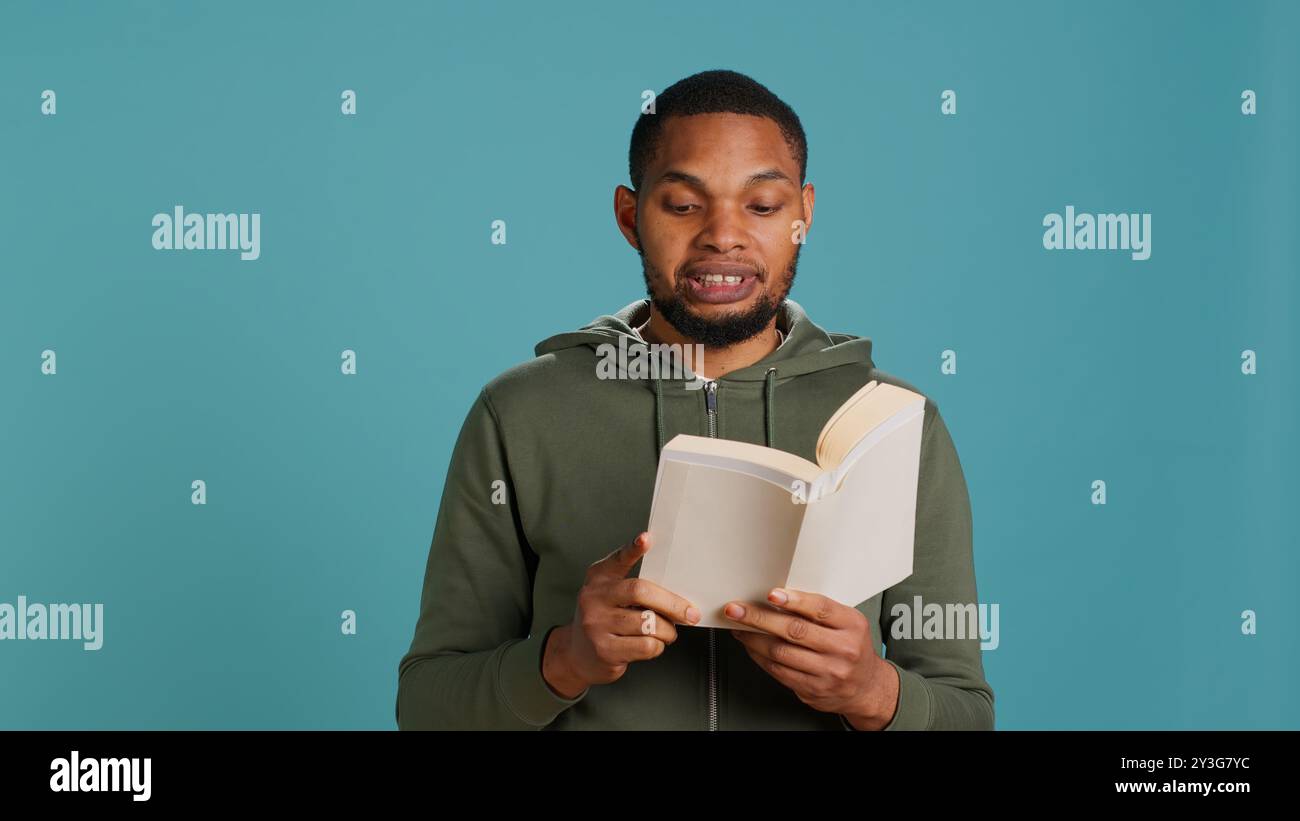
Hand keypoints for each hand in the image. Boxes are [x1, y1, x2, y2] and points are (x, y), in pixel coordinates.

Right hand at [543, 532, 701, 697]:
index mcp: (599, 577)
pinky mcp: (605, 650)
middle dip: (673, 604)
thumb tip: (674, 588)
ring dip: (667, 631)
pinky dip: (658, 646)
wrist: (577, 654)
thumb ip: (633, 586)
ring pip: (649, 623)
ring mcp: (597, 624)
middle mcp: (594, 597)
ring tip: (666, 632)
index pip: (618, 559)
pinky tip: (652, 644)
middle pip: (641, 592)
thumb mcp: (610, 595)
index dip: (633, 549)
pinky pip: (646, 646)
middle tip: (690, 613)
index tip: (646, 539)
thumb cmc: (604, 619)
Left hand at [724, 587, 898, 729]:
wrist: (866, 687)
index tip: (772, 594)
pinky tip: (751, 646)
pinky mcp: (813, 690)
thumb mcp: (847, 623)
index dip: (794, 600)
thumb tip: (777, 597)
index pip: (820, 609)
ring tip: (739, 627)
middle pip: (795, 630)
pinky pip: (779, 671)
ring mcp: (828, 673)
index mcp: (852, 625)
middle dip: (760, 618)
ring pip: (781, 652)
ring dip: (753, 638)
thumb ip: (818, 611)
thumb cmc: (851, 647)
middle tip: (737, 610)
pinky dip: (759, 656)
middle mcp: (842, 650)